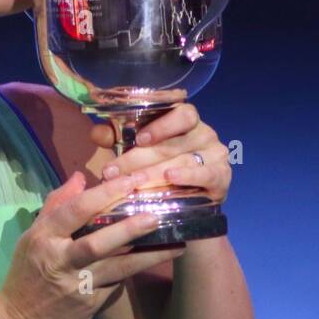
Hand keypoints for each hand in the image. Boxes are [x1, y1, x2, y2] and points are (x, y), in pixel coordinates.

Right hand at [0, 170, 183, 318]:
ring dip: (148, 256)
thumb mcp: (31, 237)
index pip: (74, 210)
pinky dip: (135, 271)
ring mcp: (76, 284)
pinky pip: (117, 284)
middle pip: (97, 242)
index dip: (104, 194)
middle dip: (129, 227)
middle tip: (157, 214)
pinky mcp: (89, 304)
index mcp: (43, 238)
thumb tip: (80, 178)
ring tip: (178, 245)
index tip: (130, 180)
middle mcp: (59, 260)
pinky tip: (158, 262)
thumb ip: (56, 206)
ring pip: (117, 267)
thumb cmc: (27, 274)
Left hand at [89, 102, 230, 204]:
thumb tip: (96, 132)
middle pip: (173, 142)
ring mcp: (216, 154)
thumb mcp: (136, 152)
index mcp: (185, 121)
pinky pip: (207, 173)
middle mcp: (204, 133)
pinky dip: (188, 175)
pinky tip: (171, 176)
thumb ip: (117, 139)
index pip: (180, 112)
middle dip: (139, 157)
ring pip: (184, 159)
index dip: (161, 124)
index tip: (138, 138)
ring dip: (155, 171)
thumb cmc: (159, 169)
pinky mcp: (222, 177)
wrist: (186, 205)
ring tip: (134, 182)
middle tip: (114, 171)